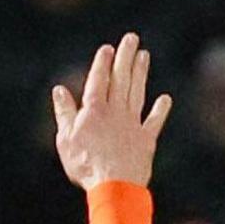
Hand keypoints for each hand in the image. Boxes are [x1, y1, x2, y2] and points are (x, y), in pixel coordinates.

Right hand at [51, 32, 169, 190]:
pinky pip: (154, 120)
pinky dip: (160, 109)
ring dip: (141, 73)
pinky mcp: (146, 139)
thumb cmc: (85, 164)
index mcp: (94, 111)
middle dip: (126, 58)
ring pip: (138, 92)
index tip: (108, 48)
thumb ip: (64, 112)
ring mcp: (133, 124)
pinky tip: (164, 98)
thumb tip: (59, 90)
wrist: (115, 185)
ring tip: (144, 55)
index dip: (103, 63)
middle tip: (132, 38)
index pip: (98, 81)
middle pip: (121, 80)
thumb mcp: (65, 139)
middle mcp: (116, 112)